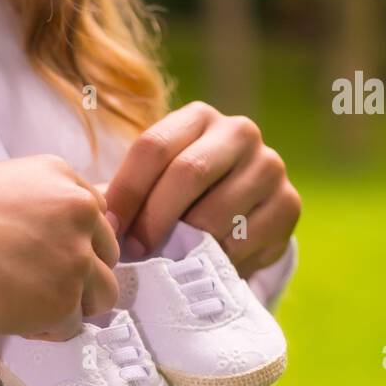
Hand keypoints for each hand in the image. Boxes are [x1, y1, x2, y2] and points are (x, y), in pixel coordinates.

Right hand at [0, 156, 119, 338]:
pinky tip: (16, 317)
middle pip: (109, 256)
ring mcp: (77, 257)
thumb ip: (48, 202)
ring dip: (72, 305)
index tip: (47, 257)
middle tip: (36, 284)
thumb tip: (79, 230)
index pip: (98, 218)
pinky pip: (73, 326)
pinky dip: (48, 330)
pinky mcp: (65, 299)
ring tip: (30, 304)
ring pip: (103, 295)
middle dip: (80, 276)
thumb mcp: (5, 186)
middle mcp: (80, 212)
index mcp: (64, 178)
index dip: (76, 244)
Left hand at [105, 102, 300, 277]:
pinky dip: (216, 262)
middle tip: (137, 254)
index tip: (109, 230)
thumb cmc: (185, 200)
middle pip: (187, 173)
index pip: (154, 146)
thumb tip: (98, 219)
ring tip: (165, 265)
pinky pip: (243, 241)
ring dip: (184, 246)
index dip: (126, 193)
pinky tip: (203, 268)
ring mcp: (269, 166)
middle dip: (154, 220)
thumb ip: (128, 194)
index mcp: (198, 117)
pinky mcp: (288, 204)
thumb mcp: (157, 183)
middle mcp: (239, 132)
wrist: (246, 215)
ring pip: (216, 212)